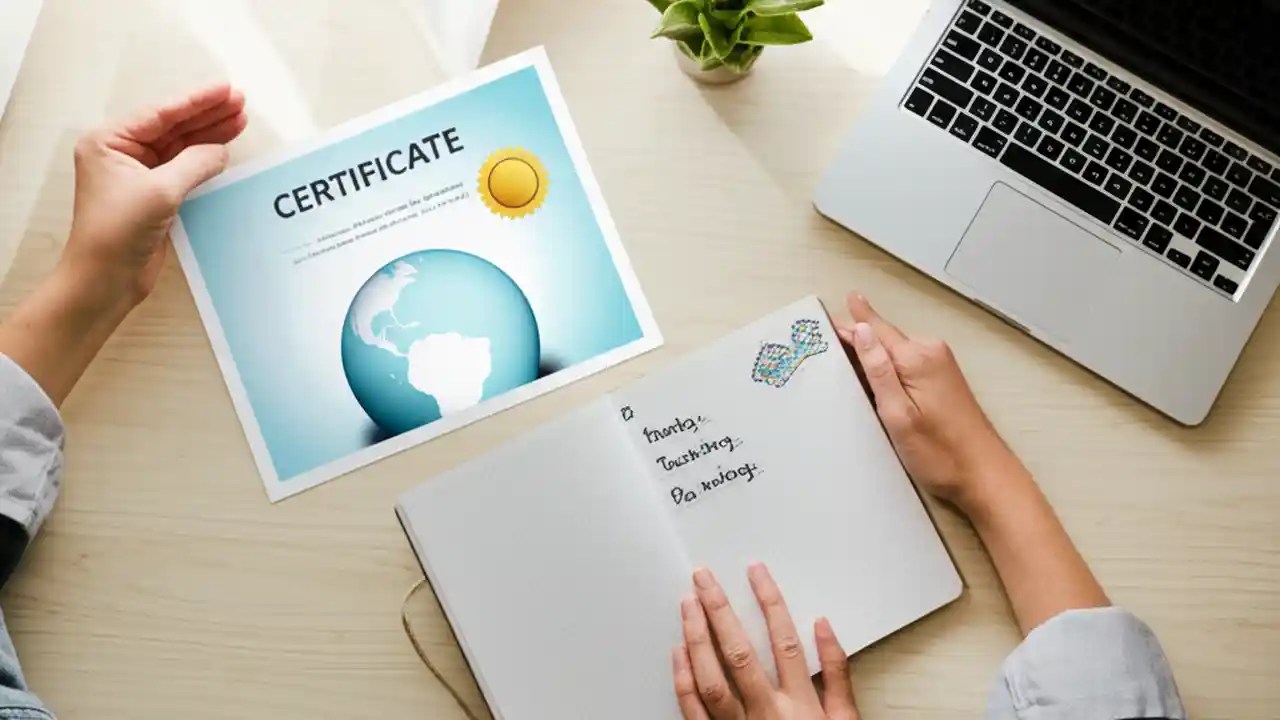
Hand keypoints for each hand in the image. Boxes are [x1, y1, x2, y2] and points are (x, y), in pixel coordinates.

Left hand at [63, 83, 246, 308]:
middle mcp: (121, 153)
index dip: (197, 101)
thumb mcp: (160, 191)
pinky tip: (224, 147)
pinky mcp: (153, 195)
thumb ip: (194, 164)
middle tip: (240, 101)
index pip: (161, 113)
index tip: (226, 89)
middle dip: (206, 114)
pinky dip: (204, 158)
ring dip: (209, 134)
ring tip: (240, 119)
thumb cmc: (117, 232)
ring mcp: (138, 174)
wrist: (105, 279)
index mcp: (109, 141)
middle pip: (172, 126)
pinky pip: (183, 168)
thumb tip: (220, 150)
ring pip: (180, 146)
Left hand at [673, 564, 859, 719]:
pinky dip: (682, 680)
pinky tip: (677, 651)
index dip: (769, 601)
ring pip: (711, 679)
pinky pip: (693, 711)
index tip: (755, 572)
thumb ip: (838, 673)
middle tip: (703, 578)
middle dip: (719, 610)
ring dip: (696, 638)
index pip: (783, 641)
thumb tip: (824, 626)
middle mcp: (768, 715)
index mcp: (801, 705)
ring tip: (688, 605)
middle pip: (740, 653)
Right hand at [832, 293, 1019, 512]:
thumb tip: (862, 330)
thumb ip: (878, 370)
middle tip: (824, 340)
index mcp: (917, 357)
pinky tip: (872, 377)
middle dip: (857, 338)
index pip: (875, 330)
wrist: (983, 473)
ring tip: (841, 357)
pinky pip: (906, 362)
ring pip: (894, 350)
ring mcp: (940, 363)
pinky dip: (887, 366)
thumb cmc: (938, 451)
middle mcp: (931, 351)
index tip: (825, 314)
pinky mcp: (943, 377)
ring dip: (871, 353)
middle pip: (884, 337)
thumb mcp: (898, 414)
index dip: (849, 323)